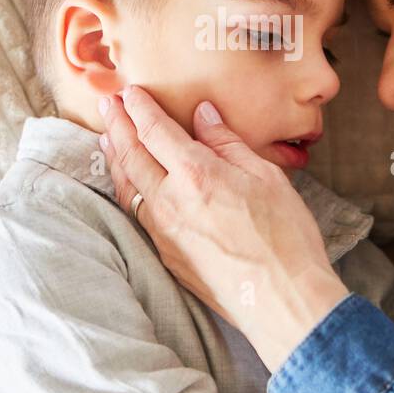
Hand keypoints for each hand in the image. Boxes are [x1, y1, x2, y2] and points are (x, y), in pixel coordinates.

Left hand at [98, 85, 349, 370]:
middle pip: (131, 154)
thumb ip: (228, 143)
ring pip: (128, 186)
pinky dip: (127, 190)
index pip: (155, 130)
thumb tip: (203, 114)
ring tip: (107, 139)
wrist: (282, 300)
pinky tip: (130, 184)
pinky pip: (137, 213)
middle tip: (107, 104)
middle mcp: (170, 200)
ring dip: (115, 158)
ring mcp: (164, 231)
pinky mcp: (167, 255)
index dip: (140, 107)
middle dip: (117, 126)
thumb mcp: (266, 176)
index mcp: (196, 173)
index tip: (131, 92)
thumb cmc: (285, 237)